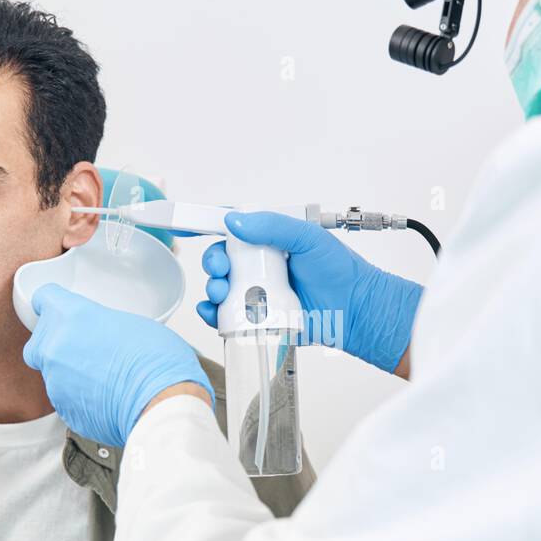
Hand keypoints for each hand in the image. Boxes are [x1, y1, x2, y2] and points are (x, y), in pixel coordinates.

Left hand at [23, 284, 214, 447]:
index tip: (59, 310)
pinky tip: (105, 397)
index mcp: (72, 316)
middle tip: (85, 349)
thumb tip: (106, 334)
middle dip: (56, 344)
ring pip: (52, 373)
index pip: (44, 299)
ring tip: (104, 378)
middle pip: (39, 341)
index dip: (54, 305)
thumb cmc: (156, 362)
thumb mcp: (134, 324)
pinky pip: (65, 398)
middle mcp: (55, 347)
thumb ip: (105, 325)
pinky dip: (80, 398)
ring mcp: (55, 380)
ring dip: (70, 374)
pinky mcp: (63, 409)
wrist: (160, 404)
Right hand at [197, 211, 422, 372]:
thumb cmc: (339, 271)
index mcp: (269, 241)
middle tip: (222, 268)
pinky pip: (227, 316)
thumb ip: (272, 226)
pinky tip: (213, 311)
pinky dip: (213, 314)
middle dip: (213, 262)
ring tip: (222, 292)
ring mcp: (258, 292)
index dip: (206, 225)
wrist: (356, 310)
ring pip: (221, 287)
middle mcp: (260, 265)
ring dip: (212, 287)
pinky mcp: (259, 319)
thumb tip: (235, 221)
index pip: (233, 229)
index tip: (184, 224)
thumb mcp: (308, 237)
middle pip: (221, 259)